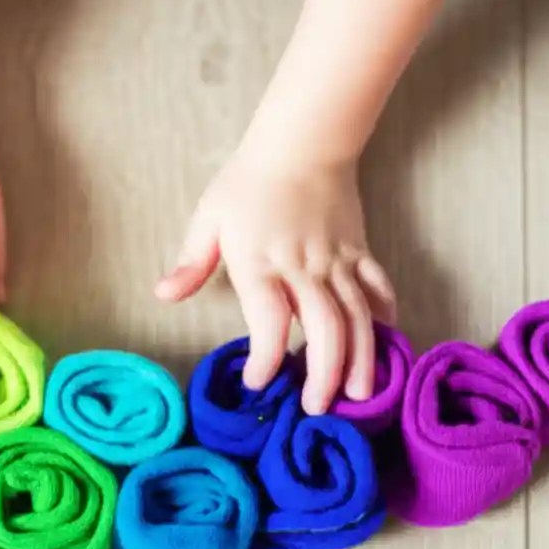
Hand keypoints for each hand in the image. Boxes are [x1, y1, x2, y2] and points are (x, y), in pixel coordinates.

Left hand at [156, 153, 395, 414]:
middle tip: (317, 407)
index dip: (265, 356)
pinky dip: (384, 316)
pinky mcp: (359, 249)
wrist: (302, 141)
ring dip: (361, 358)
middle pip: (324, 328)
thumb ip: (191, 263)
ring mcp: (336, 259)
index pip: (268, 321)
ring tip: (362, 395)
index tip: (260, 383)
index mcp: (261, 263)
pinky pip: (376, 287)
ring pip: (357, 316)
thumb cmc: (248, 182)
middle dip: (324, 374)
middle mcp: (303, 267)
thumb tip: (162, 295)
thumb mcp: (209, 219)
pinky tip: (386, 342)